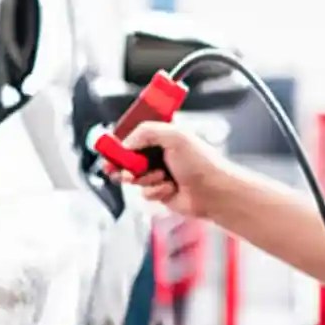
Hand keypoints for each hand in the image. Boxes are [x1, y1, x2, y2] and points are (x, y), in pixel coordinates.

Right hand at [111, 121, 231, 218]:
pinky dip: (155, 191)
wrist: (214, 192)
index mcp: (164, 136)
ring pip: (134, 178)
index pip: (134, 136)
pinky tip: (170, 189)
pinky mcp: (160, 192)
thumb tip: (125, 143)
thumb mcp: (174, 136)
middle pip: (129, 159)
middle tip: (119, 170)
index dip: (120, 144)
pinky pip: (145, 193)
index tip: (110, 151)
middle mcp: (160, 154)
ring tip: (158, 177)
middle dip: (124, 165)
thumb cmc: (201, 162)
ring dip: (144, 179)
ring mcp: (159, 174)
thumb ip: (146, 132)